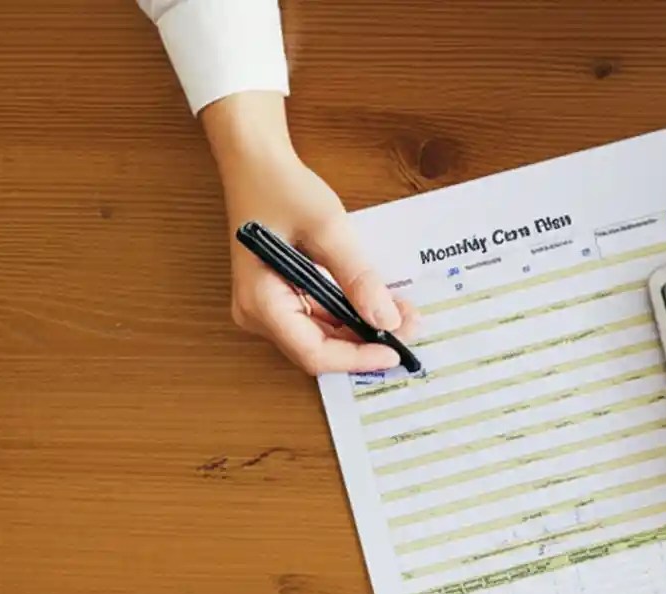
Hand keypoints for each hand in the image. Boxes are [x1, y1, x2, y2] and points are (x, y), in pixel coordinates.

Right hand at [202, 92, 416, 374]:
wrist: (257, 164)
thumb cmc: (282, 189)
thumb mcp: (328, 229)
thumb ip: (357, 277)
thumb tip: (387, 319)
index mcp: (260, 301)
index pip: (313, 353)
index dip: (358, 358)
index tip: (395, 350)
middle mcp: (257, 313)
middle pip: (318, 350)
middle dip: (366, 344)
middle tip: (409, 327)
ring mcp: (266, 308)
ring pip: (321, 338)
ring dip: (362, 330)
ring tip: (402, 314)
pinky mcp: (280, 299)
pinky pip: (318, 320)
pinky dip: (349, 315)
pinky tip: (378, 304)